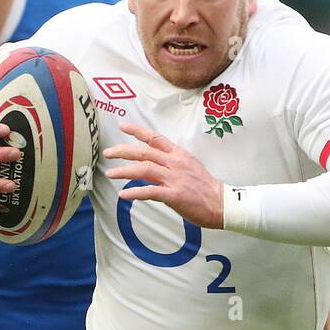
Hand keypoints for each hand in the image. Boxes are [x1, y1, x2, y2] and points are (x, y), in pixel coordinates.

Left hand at [104, 123, 224, 227]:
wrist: (222, 203)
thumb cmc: (206, 188)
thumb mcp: (190, 167)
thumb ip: (171, 164)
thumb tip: (153, 164)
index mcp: (179, 155)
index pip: (155, 138)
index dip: (137, 131)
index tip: (122, 126)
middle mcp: (175, 163)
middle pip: (144, 152)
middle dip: (123, 151)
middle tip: (108, 152)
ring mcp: (174, 179)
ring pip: (144, 170)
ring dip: (124, 171)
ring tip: (110, 173)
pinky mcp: (174, 195)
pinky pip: (150, 192)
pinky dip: (135, 192)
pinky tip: (123, 195)